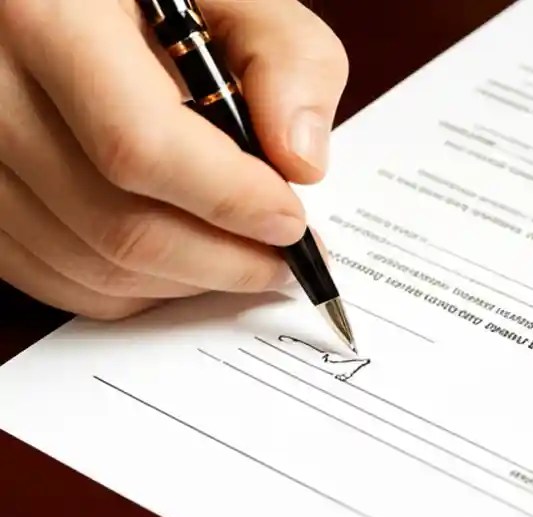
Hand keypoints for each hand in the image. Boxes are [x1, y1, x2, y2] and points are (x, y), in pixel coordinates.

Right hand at [0, 0, 347, 318]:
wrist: (61, 1)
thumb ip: (286, 58)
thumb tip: (301, 163)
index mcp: (48, 15)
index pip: (137, 144)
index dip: (229, 199)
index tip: (292, 221)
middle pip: (115, 223)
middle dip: (223, 259)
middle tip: (285, 260)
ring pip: (86, 264)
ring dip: (186, 281)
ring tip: (245, 258)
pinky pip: (52, 277)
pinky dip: (135, 289)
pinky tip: (186, 260)